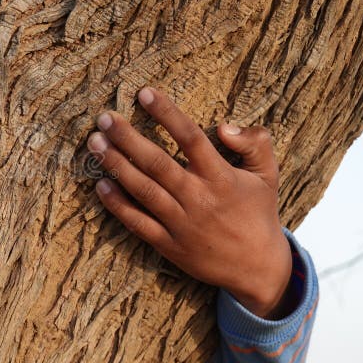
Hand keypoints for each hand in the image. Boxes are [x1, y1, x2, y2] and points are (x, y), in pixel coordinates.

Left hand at [86, 87, 292, 318]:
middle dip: (128, 138)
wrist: (257, 269)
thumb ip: (255, 143)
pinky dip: (118, 205)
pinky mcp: (168, 244)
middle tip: (104, 117)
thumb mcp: (268, 175)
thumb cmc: (258, 214)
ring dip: (116, 165)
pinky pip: (138, 223)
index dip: (167, 113)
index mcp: (221, 178)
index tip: (144, 92)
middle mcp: (198, 198)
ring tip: (95, 143)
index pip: (191, 138)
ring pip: (143, 190)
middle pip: (157, 163)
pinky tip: (100, 185)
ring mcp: (180, 223)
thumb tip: (225, 125)